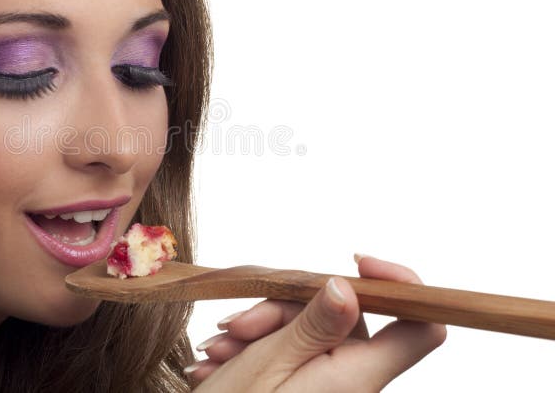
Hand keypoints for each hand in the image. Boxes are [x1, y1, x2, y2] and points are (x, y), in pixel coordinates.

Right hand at [186, 255, 445, 391]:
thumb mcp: (269, 365)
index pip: (423, 328)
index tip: (357, 261)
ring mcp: (333, 386)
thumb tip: (348, 287)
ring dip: (261, 330)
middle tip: (234, 326)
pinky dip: (259, 347)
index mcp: (359, 379)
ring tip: (217, 352)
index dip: (401, 286)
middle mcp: (356, 383)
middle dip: (284, 309)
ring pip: (312, 329)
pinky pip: (296, 349)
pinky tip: (223, 359)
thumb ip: (315, 325)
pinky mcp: (311, 388)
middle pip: (345, 317)